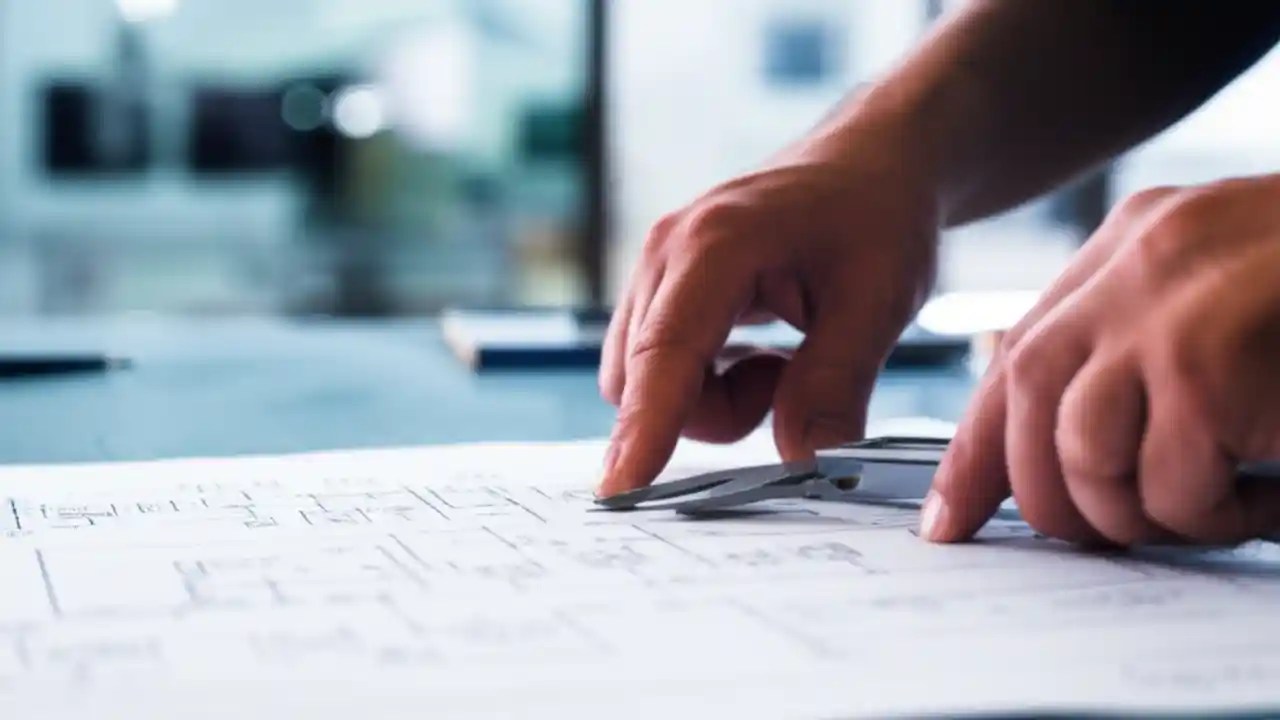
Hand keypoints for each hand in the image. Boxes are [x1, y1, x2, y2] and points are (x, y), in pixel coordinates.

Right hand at [597, 122, 939, 495]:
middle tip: (793, 379)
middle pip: (647, 379)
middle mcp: (666, 254)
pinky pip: (663, 368)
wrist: (871, 164)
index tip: (620, 491)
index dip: (644, 428)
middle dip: (717, 409)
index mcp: (714, 245)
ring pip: (651, 380)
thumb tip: (803, 464)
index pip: (664, 355)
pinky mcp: (666, 290)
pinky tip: (767, 350)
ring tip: (786, 359)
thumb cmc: (876, 217)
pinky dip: (714, 382)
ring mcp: (658, 271)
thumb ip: (835, 386)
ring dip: (719, 398)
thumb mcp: (878, 302)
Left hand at [924, 176, 1279, 545]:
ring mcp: (1171, 305)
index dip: (975, 451)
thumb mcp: (1213, 309)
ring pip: (1084, 451)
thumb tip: (1058, 451)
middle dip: (1052, 496)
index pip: (1014, 357)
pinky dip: (1210, 516)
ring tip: (1209, 507)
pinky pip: (1171, 481)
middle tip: (1116, 530)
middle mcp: (1137, 261)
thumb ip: (1135, 354)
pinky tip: (1261, 499)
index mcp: (1133, 246)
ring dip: (1140, 509)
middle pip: (1024, 403)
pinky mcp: (1212, 361)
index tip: (948, 520)